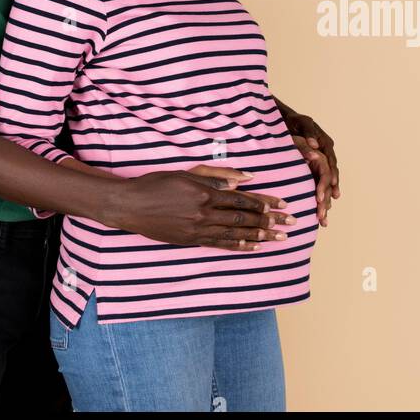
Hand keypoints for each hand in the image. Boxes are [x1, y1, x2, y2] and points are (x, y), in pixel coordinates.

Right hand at [107, 166, 295, 249]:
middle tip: (289, 223)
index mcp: (205, 193)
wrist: (130, 205)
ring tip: (278, 238)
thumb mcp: (187, 172)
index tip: (282, 204)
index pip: (242, 199)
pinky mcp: (190, 241)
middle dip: (269, 221)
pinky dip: (238, 246)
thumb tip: (244, 178)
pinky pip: (219, 244)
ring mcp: (197, 229)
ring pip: (235, 234)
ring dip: (259, 235)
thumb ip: (217, 175)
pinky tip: (253, 247)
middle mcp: (204, 213)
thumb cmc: (157, 183)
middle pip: (244, 217)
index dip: (264, 202)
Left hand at [281, 111, 337, 226]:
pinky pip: (320, 185)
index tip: (320, 197)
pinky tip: (318, 213)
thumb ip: (309, 135)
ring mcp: (322, 162)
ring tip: (322, 220)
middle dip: (326, 199)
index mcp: (326, 146)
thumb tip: (315, 148)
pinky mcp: (315, 167)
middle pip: (331, 180)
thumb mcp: (302, 123)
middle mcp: (327, 156)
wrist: (290, 120)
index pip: (330, 168)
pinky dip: (320, 198)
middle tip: (322, 214)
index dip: (326, 183)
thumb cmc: (295, 120)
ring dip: (325, 203)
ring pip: (327, 186)